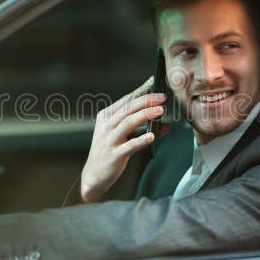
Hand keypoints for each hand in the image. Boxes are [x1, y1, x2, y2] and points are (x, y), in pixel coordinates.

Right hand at [80, 77, 165, 202]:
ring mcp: (109, 140)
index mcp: (106, 117)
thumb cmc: (109, 153)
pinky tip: (152, 136)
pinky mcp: (114, 154)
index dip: (141, 91)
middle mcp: (106, 126)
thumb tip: (166, 125)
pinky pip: (129, 145)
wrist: (94, 175)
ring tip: (161, 111)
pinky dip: (141, 139)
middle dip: (147, 100)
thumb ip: (142, 129)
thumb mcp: (123, 137)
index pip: (126, 100)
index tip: (154, 83)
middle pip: (128, 108)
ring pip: (128, 122)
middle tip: (163, 97)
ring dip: (146, 115)